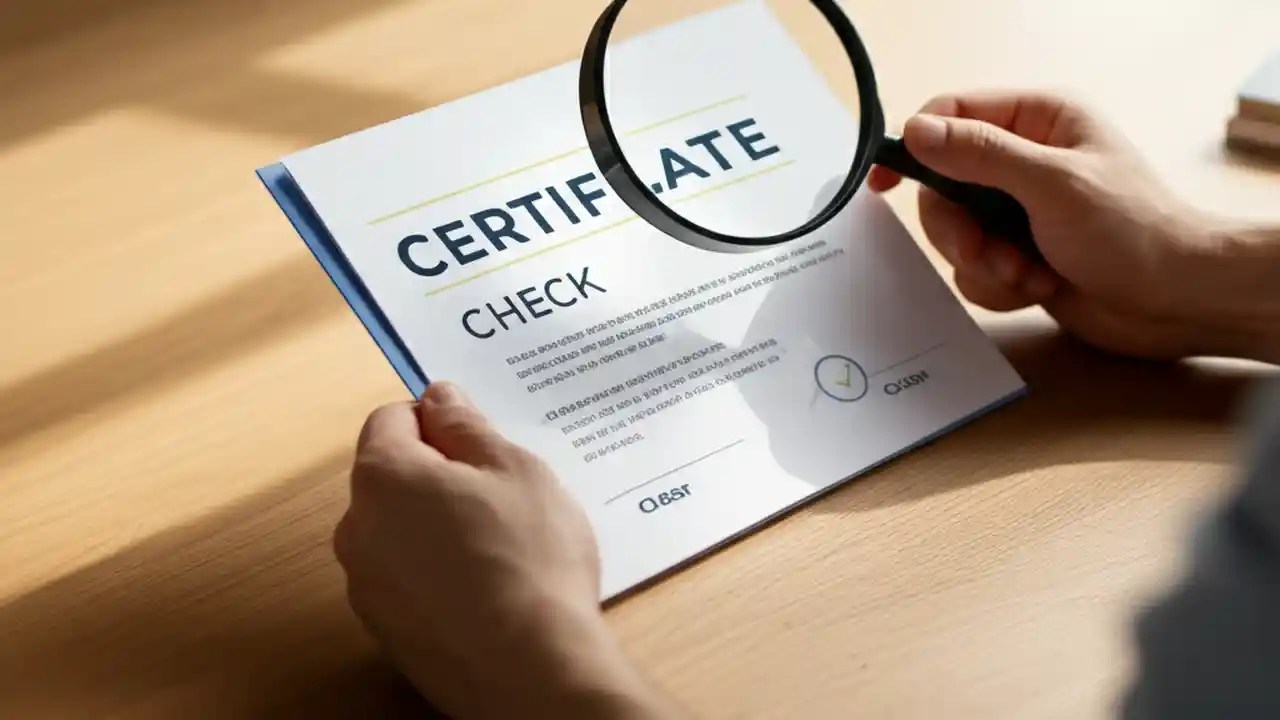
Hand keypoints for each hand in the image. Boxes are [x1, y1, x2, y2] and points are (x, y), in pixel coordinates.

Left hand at [335, 382, 674, 718]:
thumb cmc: (529, 560)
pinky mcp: (386, 632)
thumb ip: (467, 426)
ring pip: (400, 532)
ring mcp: (366, 587)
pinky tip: (489, 588)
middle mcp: (357, 530)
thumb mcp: (514, 469)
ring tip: (502, 547)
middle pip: (391, 478)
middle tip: (502, 494)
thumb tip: (440, 398)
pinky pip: (408, 580)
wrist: (531, 671)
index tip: (481, 441)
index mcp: (383, 477)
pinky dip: (438, 574)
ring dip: (438, 527)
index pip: (391, 419)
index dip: (438, 420)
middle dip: (439, 475)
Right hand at [870, 91, 1279, 362]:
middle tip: (986, 252)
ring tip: (1030, 275)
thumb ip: (979, 154)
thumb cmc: (1133, 231)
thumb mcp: (1051, 184)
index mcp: (1039, 121)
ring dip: (985, 263)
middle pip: (944, 187)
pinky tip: (1040, 287)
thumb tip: (916, 131)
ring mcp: (1019, 211)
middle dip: (960, 230)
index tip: (883, 182)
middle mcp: (1024, 161)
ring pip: (956, 235)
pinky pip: (975, 270)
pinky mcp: (1018, 255)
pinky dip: (1000, 286)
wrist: (1175, 303)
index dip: (914, 146)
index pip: (953, 115)